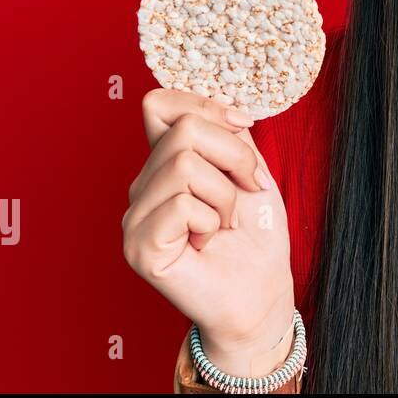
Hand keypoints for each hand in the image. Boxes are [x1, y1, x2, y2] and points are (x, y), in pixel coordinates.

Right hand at [122, 89, 296, 375]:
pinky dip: (211, 220)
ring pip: (185, 164)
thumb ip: (229, 136)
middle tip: (247, 192)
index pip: (159, 104)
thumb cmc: (256, 237)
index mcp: (164, 165)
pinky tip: (207, 243)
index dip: (206, 106)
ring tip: (223, 223)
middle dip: (235, 157)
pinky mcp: (139, 247)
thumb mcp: (250, 171)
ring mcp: (135, 217)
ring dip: (225, 194)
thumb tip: (221, 109)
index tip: (243, 127)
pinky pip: (182, 204)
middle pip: (184, 130)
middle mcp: (142, 187)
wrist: (262, 292)